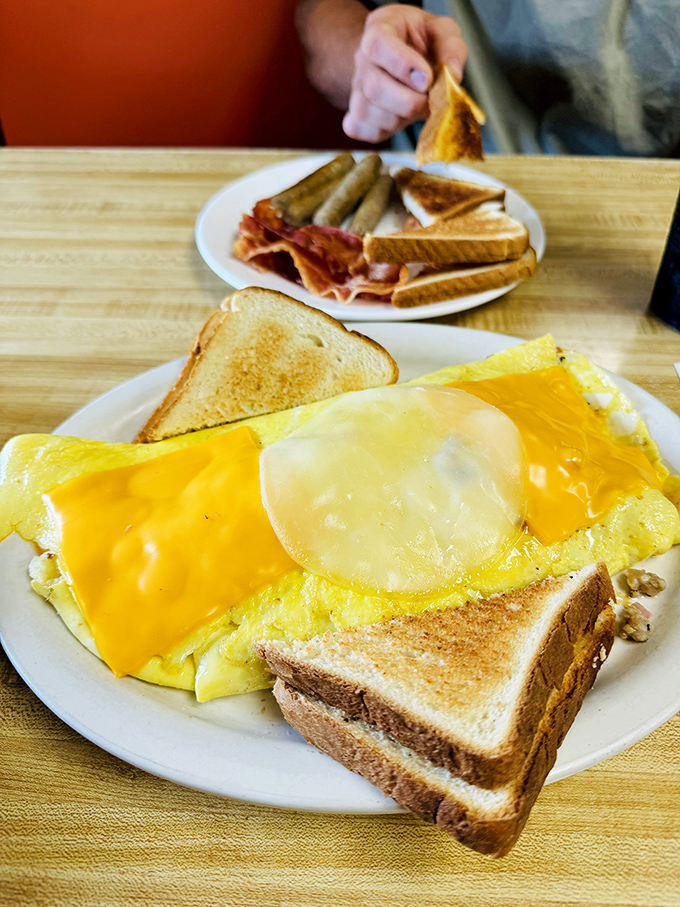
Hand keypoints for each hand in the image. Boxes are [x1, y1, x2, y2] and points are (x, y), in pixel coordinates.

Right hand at [343, 5, 466, 143]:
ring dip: (400, 118)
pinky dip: (385, 131)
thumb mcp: (442, 31)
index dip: (402, 65)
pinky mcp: (356, 114)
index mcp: (381, 27)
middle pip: (373, 87)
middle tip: (430, 100)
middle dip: (409, 102)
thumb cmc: (423, 41)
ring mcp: (356, 87)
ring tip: (418, 106)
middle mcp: (362, 58)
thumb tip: (452, 76)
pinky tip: (400, 117)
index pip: (378, 45)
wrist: (404, 54)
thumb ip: (451, 48)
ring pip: (367, 112)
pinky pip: (363, 130)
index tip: (427, 80)